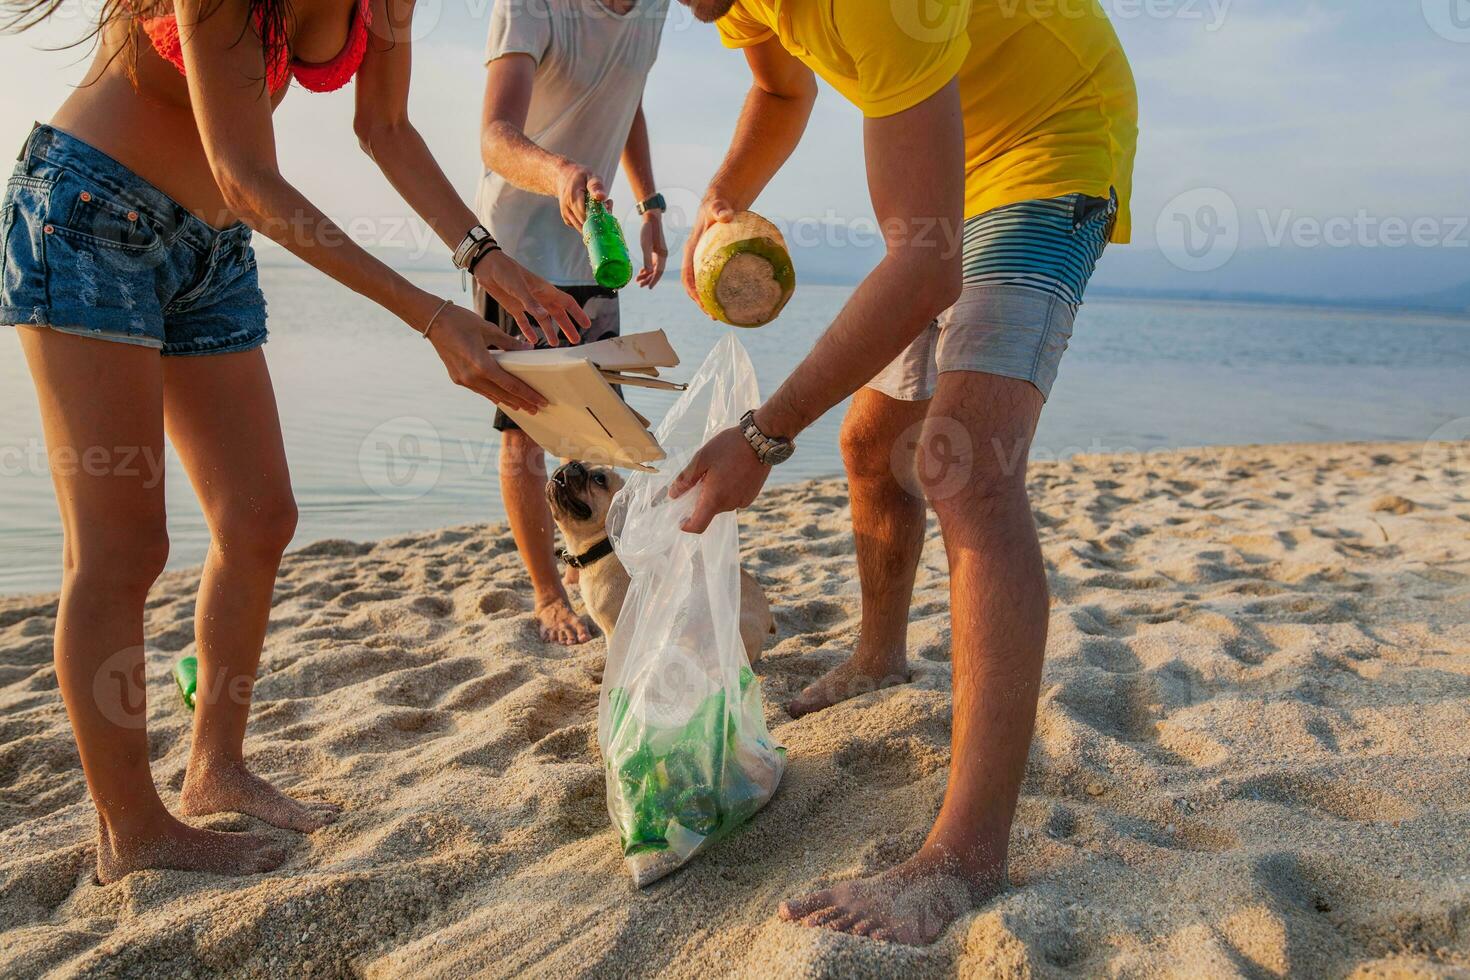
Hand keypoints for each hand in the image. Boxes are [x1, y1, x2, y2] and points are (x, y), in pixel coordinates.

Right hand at [425, 303, 548, 413]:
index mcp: (482, 364)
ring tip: (522, 406)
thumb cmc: (461, 321)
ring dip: (507, 401)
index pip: (510, 385)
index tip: (540, 401)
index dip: (527, 394)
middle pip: (503, 394)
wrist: (433, 320)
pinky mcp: (457, 378)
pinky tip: (502, 398)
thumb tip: (528, 350)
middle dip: (521, 402)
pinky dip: (493, 394)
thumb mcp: (489, 329)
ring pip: (491, 395)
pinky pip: (480, 390)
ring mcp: (463, 380)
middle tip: (537, 409)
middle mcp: (472, 376)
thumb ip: (509, 343)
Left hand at [473, 249, 589, 346]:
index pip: (567, 302)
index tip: (586, 325)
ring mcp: (527, 303)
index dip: (578, 313)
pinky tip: (533, 340)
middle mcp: (538, 297)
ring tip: (554, 344)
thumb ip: (531, 303)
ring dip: (549, 331)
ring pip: (542, 320)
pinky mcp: (514, 307)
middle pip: (557, 314)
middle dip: (567, 327)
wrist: (487, 266)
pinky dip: (529, 331)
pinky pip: (524, 322)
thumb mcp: (519, 287)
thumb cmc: (505, 271)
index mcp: (545, 290)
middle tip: (575, 341)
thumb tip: (544, 316)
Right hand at [555, 163, 608, 229]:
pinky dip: (590, 222)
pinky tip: (594, 209)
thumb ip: (596, 186)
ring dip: (596, 221)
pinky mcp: (568, 221)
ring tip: (602, 205)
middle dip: (601, 218)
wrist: (562, 177)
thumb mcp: (590, 175)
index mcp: (573, 199)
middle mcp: (568, 210)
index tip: (608, 204)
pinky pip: (582, 227)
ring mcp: (567, 217)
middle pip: (588, 224)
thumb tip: (601, 197)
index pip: (589, 216)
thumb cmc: (579, 176)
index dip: (601, 214)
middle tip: (607, 204)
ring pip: (585, 228)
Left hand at [636, 211, 667, 288]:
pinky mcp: (656, 250)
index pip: (659, 272)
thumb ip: (647, 259)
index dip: (653, 280)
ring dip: (646, 274)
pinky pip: (652, 263)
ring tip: (638, 280)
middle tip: (639, 285)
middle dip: (648, 279)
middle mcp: (663, 255)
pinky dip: (647, 268)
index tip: (648, 288)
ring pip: (654, 268)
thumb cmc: (648, 231)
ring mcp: (660, 253)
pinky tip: (641, 271)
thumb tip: (648, 272)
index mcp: (662, 255)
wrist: (651, 219)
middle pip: (656, 272)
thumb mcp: (646, 245)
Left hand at [667, 425, 769, 533]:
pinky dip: (728, 490)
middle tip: (703, 476)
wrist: (761, 440)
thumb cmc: (729, 446)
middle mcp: (730, 504)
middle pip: (709, 511)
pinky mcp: (752, 496)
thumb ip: (686, 479)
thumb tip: (673, 495)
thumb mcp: (701, 458)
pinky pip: (734, 499)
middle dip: (702, 498)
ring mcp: (743, 501)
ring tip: (719, 470)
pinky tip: (731, 472)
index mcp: (715, 498)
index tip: (681, 518)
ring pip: (722, 504)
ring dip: (716, 493)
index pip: (698, 525)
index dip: (687, 526)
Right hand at [680, 193, 736, 316]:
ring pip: (704, 285)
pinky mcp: (714, 262)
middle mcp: (696, 258)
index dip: (692, 290)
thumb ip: (719, 209)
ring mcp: (704, 261)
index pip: (687, 275)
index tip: (701, 303)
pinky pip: (715, 280)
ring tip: (722, 315)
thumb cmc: (717, 205)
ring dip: (710, 301)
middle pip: (694, 286)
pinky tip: (733, 299)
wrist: (720, 204)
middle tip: (714, 317)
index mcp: (692, 250)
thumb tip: (726, 215)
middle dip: (701, 302)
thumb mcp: (716, 206)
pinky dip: (721, 291)